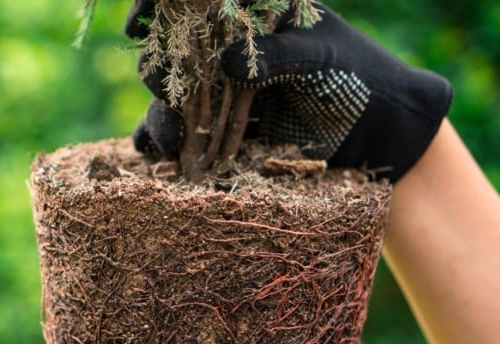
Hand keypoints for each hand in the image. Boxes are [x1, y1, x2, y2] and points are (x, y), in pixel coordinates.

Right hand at [126, 2, 452, 182]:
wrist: (379, 133)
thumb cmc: (360, 79)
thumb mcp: (322, 58)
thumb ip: (278, 55)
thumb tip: (225, 63)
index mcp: (251, 17)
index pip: (197, 4)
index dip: (158, 8)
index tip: (139, 24)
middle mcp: (227, 51)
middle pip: (171, 54)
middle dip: (159, 69)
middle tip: (164, 84)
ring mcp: (220, 92)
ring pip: (168, 98)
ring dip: (160, 115)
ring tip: (171, 138)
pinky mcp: (220, 131)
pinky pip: (178, 135)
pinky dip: (160, 145)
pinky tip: (159, 154)